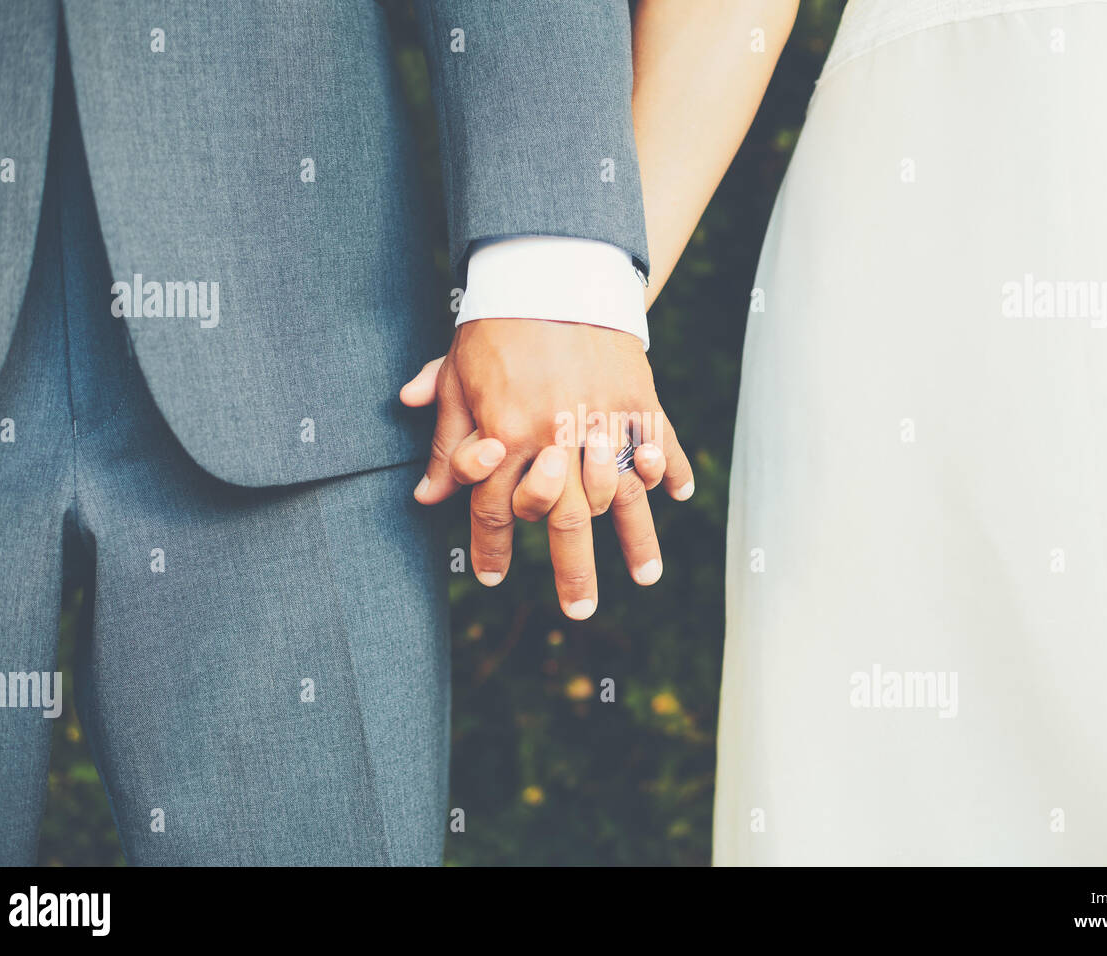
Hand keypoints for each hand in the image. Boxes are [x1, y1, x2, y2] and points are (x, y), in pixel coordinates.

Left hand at [400, 319, 693, 618]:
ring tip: (646, 578)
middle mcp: (558, 437)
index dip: (492, 546)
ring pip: (622, 494)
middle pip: (565, 521)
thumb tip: (428, 497)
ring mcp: (604, 420)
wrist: (550, 270)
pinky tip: (678, 496)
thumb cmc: (496, 325)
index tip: (492, 576)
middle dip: (572, 573)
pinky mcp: (637, 398)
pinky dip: (672, 469)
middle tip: (580, 611)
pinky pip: (659, 442)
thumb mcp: (458, 378)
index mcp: (507, 434)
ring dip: (636, 539)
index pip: (496, 509)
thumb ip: (448, 440)